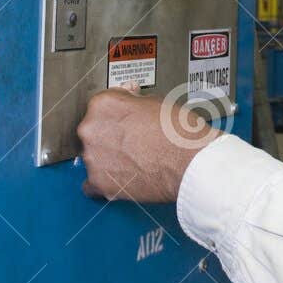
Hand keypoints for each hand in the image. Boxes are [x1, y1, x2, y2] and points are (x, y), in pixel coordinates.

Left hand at [77, 90, 220, 203]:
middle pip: (93, 131)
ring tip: (133, 161)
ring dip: (107, 158)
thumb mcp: (157, 102)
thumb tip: (129, 98)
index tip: (124, 119)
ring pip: (93, 157)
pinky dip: (104, 181)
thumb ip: (133, 101)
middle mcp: (91, 129)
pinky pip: (92, 184)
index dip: (116, 113)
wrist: (191, 164)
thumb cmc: (179, 133)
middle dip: (109, 135)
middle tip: (131, 141)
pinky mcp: (100, 183)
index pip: (101, 106)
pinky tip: (120, 178)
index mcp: (103, 104)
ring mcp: (93, 158)